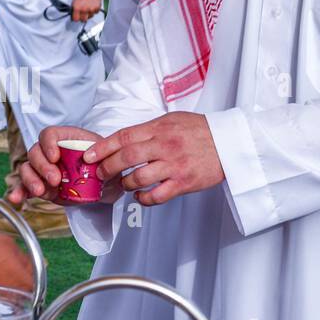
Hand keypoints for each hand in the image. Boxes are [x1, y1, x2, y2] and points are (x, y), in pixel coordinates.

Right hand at [7, 125, 109, 207]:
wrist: (104, 184)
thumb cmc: (104, 164)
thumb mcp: (106, 156)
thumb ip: (102, 156)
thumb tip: (99, 159)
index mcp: (65, 138)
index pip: (49, 134)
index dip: (49, 144)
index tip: (55, 157)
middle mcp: (50, 152)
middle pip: (35, 152)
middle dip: (42, 166)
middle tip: (55, 180)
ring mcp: (42, 169)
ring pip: (27, 169)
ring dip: (31, 180)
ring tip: (41, 191)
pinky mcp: (40, 186)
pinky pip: (24, 187)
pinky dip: (19, 192)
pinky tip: (15, 198)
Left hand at [70, 0, 101, 22]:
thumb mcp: (74, 0)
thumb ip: (74, 9)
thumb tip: (73, 15)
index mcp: (77, 7)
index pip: (76, 20)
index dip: (76, 18)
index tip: (77, 16)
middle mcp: (84, 9)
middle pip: (84, 20)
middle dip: (83, 17)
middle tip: (83, 12)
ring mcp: (91, 9)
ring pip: (90, 16)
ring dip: (89, 13)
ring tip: (88, 5)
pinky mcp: (98, 7)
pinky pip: (96, 12)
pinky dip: (94, 9)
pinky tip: (92, 4)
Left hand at [88, 112, 223, 206]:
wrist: (231, 142)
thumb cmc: (200, 131)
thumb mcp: (172, 120)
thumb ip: (148, 130)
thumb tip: (122, 141)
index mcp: (159, 128)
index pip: (123, 137)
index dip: (102, 147)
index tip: (89, 155)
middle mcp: (165, 146)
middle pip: (126, 158)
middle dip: (107, 168)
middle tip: (101, 174)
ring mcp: (174, 165)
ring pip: (138, 178)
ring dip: (125, 184)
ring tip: (123, 185)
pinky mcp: (184, 183)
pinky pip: (157, 195)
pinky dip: (143, 198)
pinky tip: (140, 196)